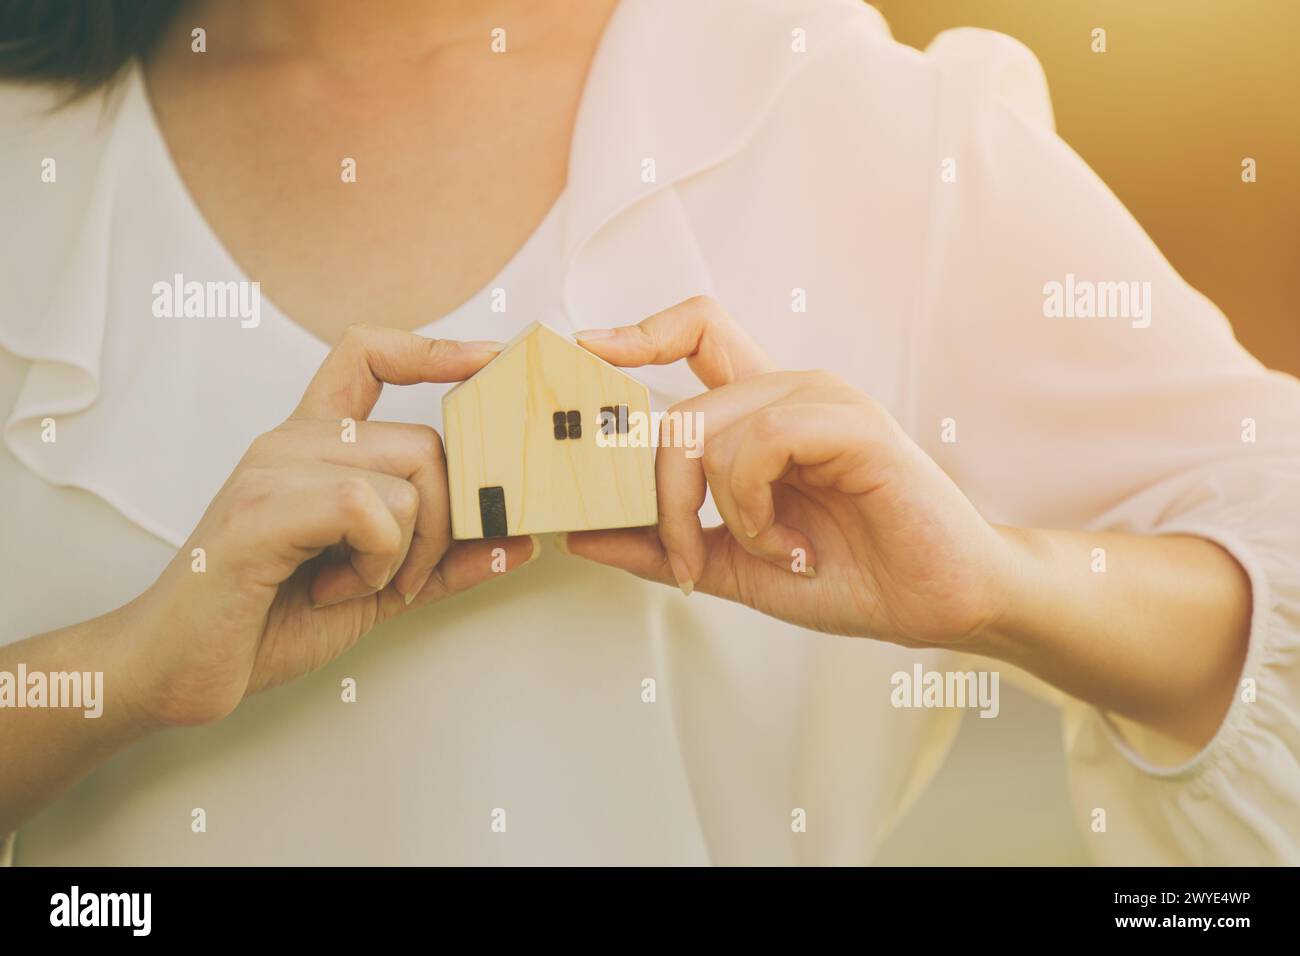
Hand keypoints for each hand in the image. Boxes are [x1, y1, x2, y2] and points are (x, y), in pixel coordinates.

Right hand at [121, 325, 535, 726]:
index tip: (488, 362)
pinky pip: (367, 507)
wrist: (178, 670)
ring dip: (406, 553)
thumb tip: (519, 540)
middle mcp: (293, 442)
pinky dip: (375, 561)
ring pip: (407, 478)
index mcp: (315, 445)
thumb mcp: (378, 586)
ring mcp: (273, 470)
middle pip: (426, 442)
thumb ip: (443, 559)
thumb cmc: (269, 619)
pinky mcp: (262, 511)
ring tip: (352, 586)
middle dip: (443, 524)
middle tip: (401, 577)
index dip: (433, 349)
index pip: (368, 352)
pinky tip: (332, 589)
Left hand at [567, 297, 1016, 645]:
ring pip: (710, 427)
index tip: (585, 352)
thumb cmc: (850, 575)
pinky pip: (761, 441)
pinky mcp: (852, 424)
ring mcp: (823, 400)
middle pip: (678, 410)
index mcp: (763, 414)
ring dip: (715, 510)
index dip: (639, 333)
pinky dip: (754, 505)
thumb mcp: (734, 565)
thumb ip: (661, 546)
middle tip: (685, 559)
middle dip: (659, 496)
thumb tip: (576, 533)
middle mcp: (789, 392)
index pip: (697, 332)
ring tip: (766, 553)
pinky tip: (788, 546)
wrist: (937, 605)